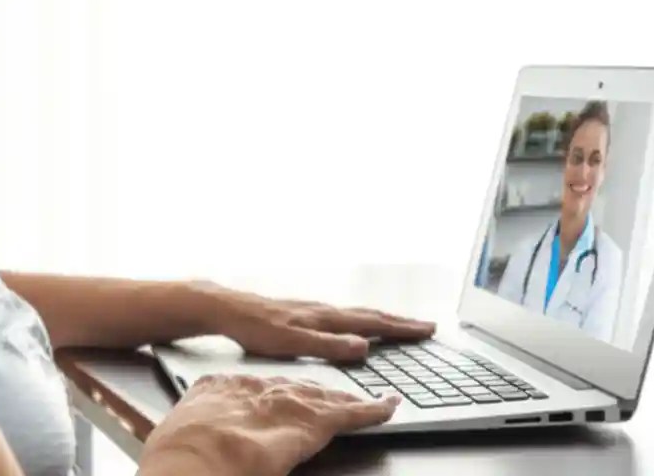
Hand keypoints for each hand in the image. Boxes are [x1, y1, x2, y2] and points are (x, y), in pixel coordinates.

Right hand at [139, 375, 398, 475]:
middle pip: (297, 389)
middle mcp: (257, 387)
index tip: (281, 405)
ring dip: (348, 399)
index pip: (258, 390)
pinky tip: (387, 406)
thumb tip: (196, 449)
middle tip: (336, 399)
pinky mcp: (314, 421)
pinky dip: (372, 410)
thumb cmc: (178, 459)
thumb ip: (195, 434)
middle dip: (318, 395)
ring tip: (369, 401)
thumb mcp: (178, 436)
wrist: (193, 460)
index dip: (275, 400)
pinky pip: (351, 412)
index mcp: (222, 388)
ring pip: (326, 396)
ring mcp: (286, 401)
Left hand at [197, 283, 435, 362]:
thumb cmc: (257, 327)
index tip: (426, 330)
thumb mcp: (292, 342)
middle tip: (426, 326)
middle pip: (370, 315)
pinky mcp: (304, 312)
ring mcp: (314, 308)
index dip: (400, 328)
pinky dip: (361, 319)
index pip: (372, 323)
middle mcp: (324, 309)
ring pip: (357, 313)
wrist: (228, 307)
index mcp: (326, 317)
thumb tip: (364, 346)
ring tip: (400, 324)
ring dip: (383, 319)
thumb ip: (328, 345)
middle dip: (400, 322)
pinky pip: (343, 315)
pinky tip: (355, 324)